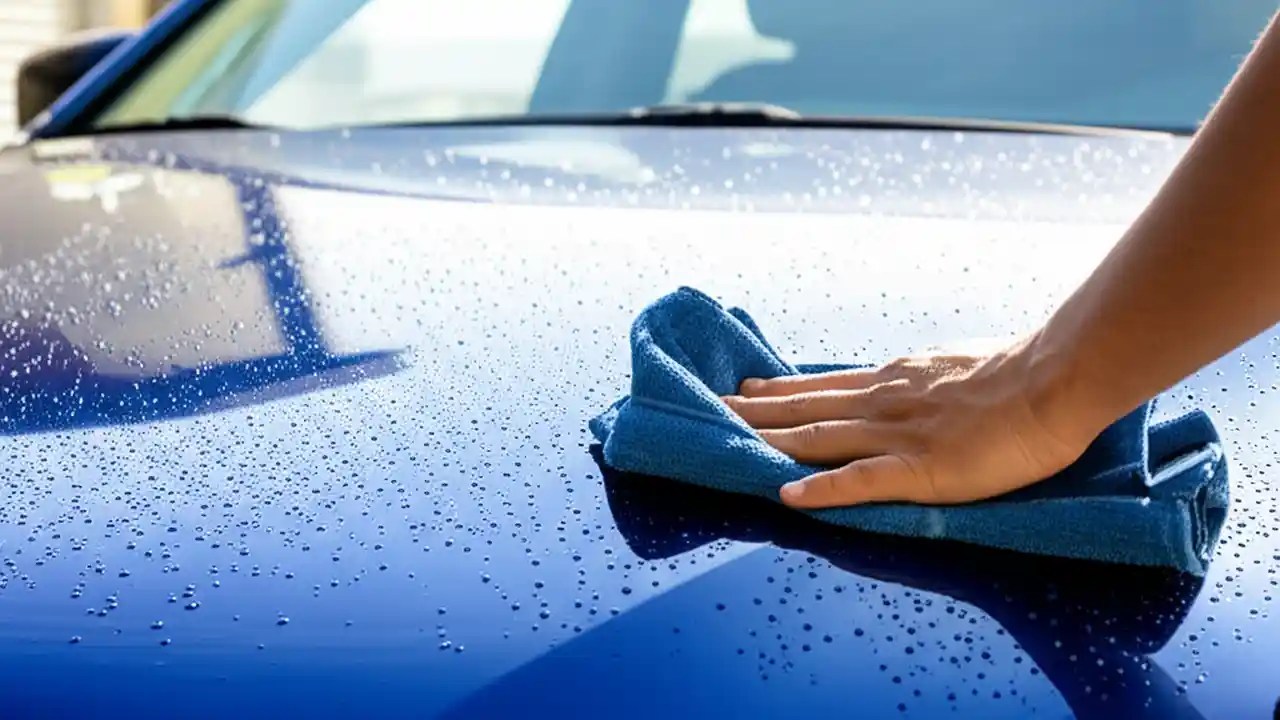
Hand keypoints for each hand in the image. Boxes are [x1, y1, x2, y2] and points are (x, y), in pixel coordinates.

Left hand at [722, 340, 1102, 508]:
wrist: (1056, 379)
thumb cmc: (1020, 373)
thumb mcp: (955, 366)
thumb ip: (922, 379)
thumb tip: (904, 381)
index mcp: (895, 380)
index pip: (823, 386)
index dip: (779, 390)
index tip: (743, 390)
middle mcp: (883, 402)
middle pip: (804, 408)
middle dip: (753, 413)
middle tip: (709, 411)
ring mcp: (897, 435)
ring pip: (817, 437)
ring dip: (767, 441)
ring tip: (725, 442)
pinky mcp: (921, 468)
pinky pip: (859, 480)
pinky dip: (821, 488)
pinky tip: (787, 494)